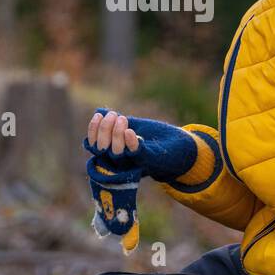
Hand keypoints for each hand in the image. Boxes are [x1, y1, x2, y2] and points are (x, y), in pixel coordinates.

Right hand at [83, 107, 197, 182]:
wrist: (182, 147)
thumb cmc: (157, 138)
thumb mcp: (135, 126)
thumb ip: (118, 123)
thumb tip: (99, 112)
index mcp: (114, 152)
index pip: (93, 145)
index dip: (92, 130)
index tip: (98, 115)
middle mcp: (121, 161)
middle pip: (101, 149)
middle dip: (104, 129)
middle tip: (114, 114)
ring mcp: (135, 163)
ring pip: (116, 153)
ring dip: (116, 134)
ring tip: (123, 118)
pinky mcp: (150, 161)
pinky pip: (136, 155)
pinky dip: (131, 144)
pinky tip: (131, 132)